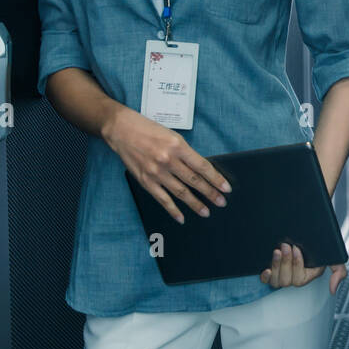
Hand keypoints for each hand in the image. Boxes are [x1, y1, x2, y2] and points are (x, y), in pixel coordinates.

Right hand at [102, 106, 230, 222]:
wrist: (122, 130)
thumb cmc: (149, 130)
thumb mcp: (173, 136)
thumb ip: (185, 153)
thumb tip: (201, 170)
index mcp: (178, 146)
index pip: (202, 166)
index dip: (216, 179)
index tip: (226, 188)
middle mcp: (168, 160)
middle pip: (194, 180)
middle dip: (210, 193)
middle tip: (221, 202)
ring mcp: (156, 172)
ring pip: (180, 192)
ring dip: (195, 204)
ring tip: (206, 211)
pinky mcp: (145, 180)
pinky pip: (162, 199)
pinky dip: (173, 210)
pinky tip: (181, 217)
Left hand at [261, 242, 347, 295]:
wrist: (306, 232)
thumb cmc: (320, 247)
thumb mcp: (334, 257)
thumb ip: (339, 272)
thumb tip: (332, 290)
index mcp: (307, 276)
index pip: (300, 279)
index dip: (296, 265)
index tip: (297, 248)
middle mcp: (293, 277)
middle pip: (286, 281)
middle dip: (285, 263)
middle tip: (286, 246)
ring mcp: (281, 274)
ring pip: (276, 281)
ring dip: (276, 266)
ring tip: (277, 251)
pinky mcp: (271, 270)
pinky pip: (266, 281)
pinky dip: (265, 277)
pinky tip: (267, 268)